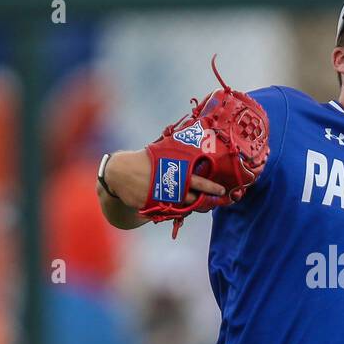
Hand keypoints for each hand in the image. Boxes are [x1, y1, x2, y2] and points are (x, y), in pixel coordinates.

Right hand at [103, 150, 227, 208]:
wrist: (120, 172)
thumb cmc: (145, 159)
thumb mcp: (163, 151)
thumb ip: (179, 151)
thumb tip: (196, 131)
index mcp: (176, 172)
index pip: (199, 182)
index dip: (212, 188)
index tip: (222, 191)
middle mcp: (171, 187)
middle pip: (194, 199)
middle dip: (206, 201)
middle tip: (215, 201)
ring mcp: (162, 199)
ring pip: (183, 207)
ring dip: (191, 205)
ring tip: (196, 201)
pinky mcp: (153, 208)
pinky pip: (169, 212)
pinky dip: (176, 210)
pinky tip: (180, 206)